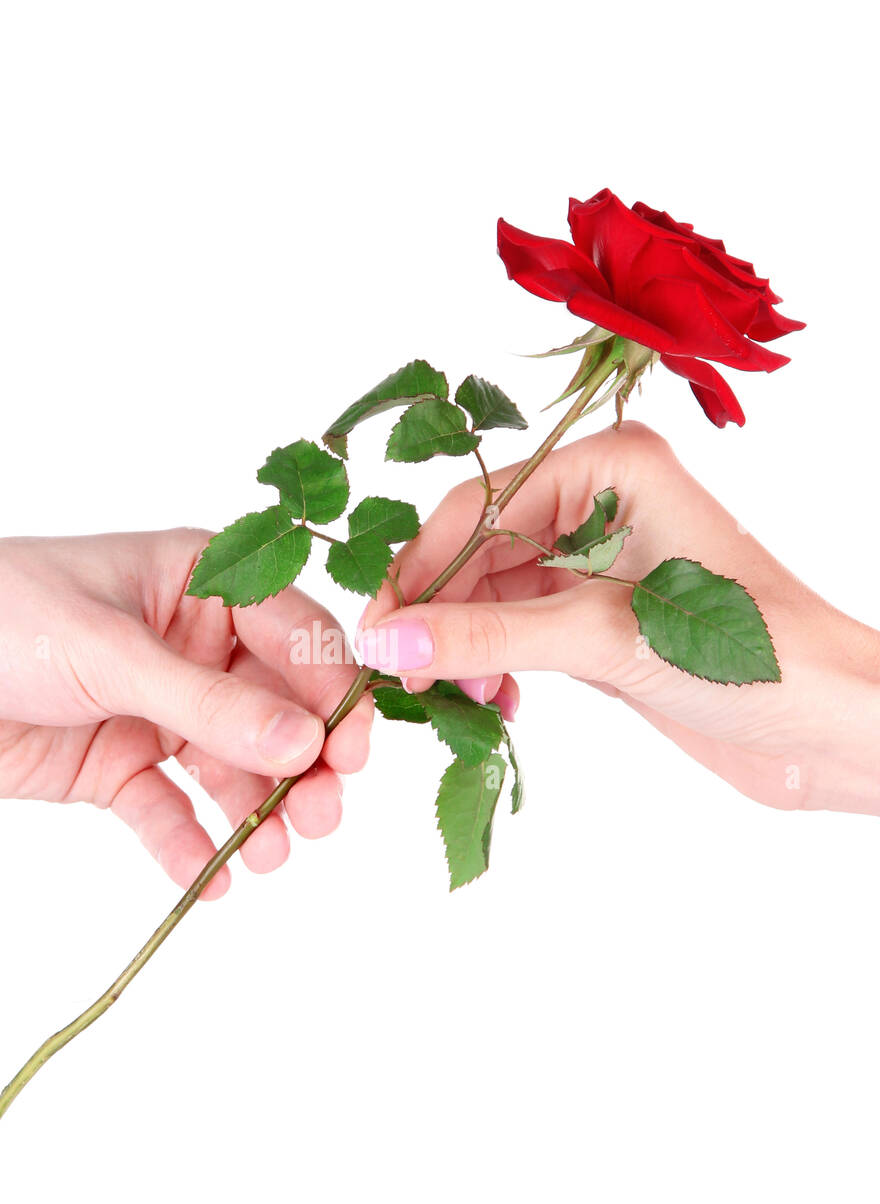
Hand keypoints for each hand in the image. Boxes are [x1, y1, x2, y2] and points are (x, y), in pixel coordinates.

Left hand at [0, 520, 371, 895]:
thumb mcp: (106, 653)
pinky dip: (192, 843)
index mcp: (197, 583)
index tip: (350, 748)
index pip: (293, 634)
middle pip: (276, 710)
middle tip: (319, 814)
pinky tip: (213, 878)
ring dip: (256, 810)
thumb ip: (208, 704)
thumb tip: (303, 745)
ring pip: (231, 766)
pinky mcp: (115, 765)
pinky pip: (169, 809)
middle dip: (304, 764)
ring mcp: (152, 709)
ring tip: (270, 852)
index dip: (330, 691)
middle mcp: (186, 646)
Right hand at [358, 422, 879, 814]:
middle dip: (436, 615)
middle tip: (399, 678)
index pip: (478, 508)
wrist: (834, 728)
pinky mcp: (598, 622)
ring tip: (449, 699)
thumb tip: (386, 645)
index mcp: (609, 468)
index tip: (376, 636)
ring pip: (490, 596)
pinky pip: (517, 633)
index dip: (419, 571)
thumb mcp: (607, 638)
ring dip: (461, 648)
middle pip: (476, 552)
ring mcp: (597, 565)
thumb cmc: (757, 658)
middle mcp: (600, 504)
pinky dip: (492, 668)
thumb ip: (490, 635)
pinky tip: (491, 704)